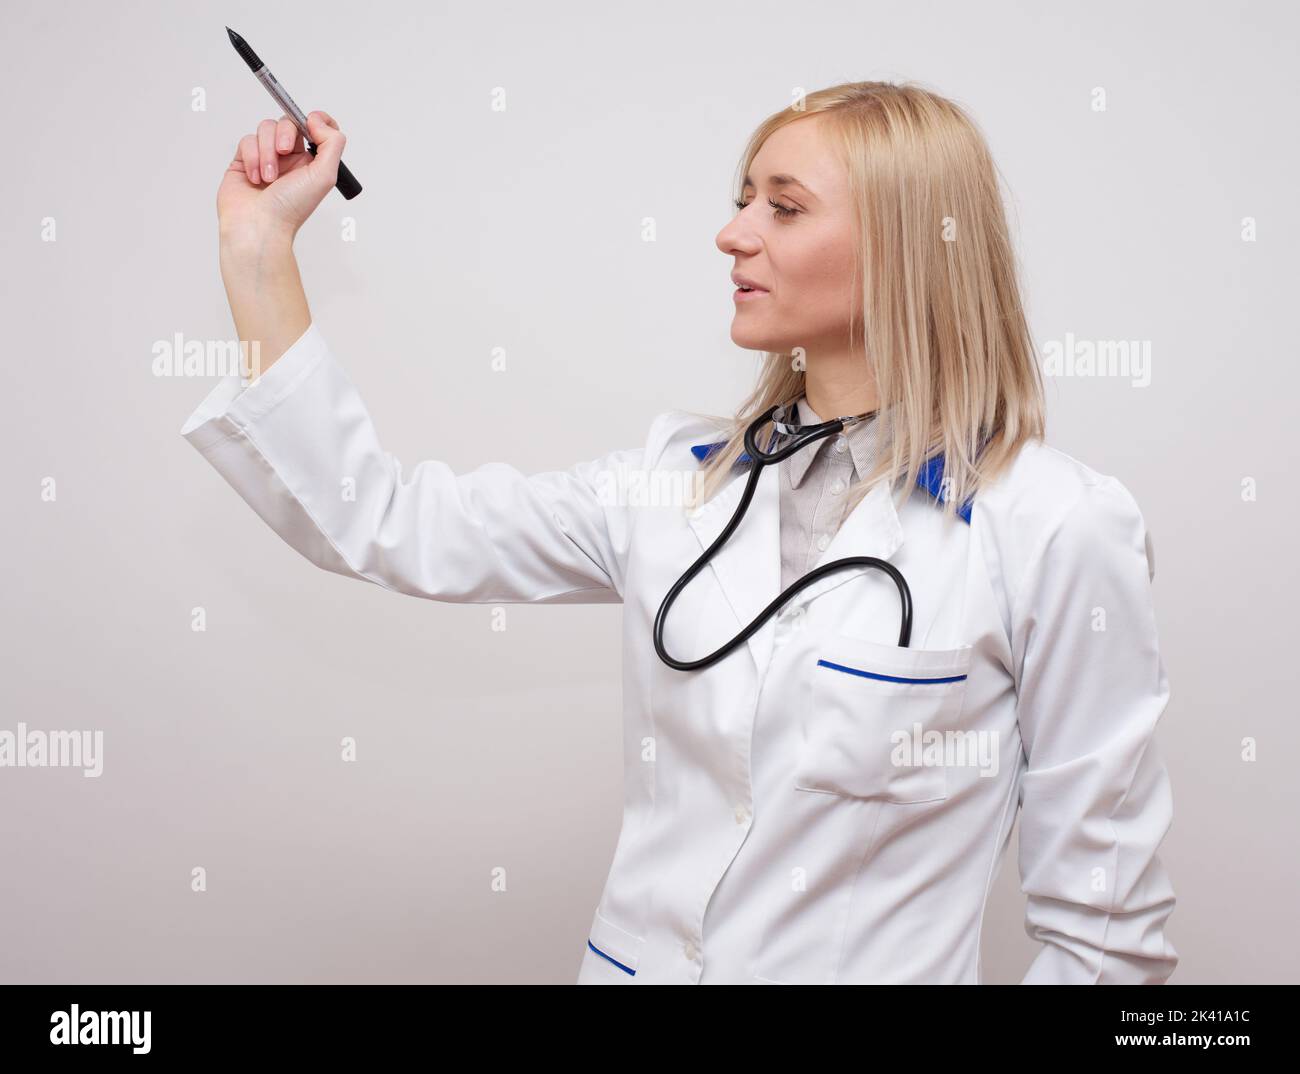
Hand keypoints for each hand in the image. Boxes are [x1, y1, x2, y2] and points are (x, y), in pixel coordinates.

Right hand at [217, 110, 346, 250]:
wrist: (259, 226)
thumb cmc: (291, 209)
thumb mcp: (325, 176)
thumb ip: (332, 144)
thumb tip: (318, 120)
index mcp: (311, 162)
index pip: (316, 128)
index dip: (315, 120)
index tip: (311, 122)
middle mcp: (290, 159)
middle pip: (287, 122)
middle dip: (285, 134)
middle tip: (284, 152)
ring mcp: (266, 158)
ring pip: (266, 129)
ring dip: (267, 151)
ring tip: (268, 177)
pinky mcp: (244, 160)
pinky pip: (247, 140)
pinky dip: (252, 157)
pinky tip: (255, 178)